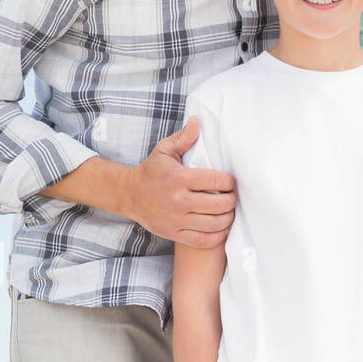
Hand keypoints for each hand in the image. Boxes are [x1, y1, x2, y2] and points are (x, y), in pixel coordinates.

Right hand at [119, 117, 236, 246]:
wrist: (129, 195)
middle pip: (218, 204)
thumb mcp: (164, 150)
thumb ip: (184, 137)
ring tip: (229, 211)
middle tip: (233, 197)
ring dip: (227, 218)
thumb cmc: (151, 171)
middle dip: (232, 200)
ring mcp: (175, 219)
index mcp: (179, 178)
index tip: (230, 182)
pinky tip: (222, 228)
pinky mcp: (173, 233)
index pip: (216, 180)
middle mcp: (178, 200)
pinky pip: (202, 240)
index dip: (229, 182)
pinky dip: (217, 236)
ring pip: (213, 224)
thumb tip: (197, 121)